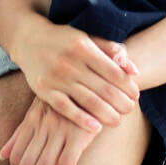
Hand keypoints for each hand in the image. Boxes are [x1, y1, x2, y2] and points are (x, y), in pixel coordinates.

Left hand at [0, 96, 101, 164]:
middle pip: (27, 164)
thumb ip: (19, 134)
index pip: (15, 156)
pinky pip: (66, 164)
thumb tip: (2, 155)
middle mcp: (43, 124)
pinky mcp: (79, 133)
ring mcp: (61, 129)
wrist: (92, 86)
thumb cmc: (64, 103)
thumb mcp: (38, 112)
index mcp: (32, 120)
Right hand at [13, 19, 139, 132]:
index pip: (113, 71)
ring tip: (118, 121)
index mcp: (83, 46)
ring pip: (88, 101)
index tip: (136, 95)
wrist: (29, 39)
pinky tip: (95, 127)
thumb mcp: (87, 37)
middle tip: (130, 110)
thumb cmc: (64, 39)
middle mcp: (70, 62)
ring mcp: (56, 77)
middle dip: (121, 102)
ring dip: (107, 113)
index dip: (128, 86)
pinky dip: (82, 119)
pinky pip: (66, 108)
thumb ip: (111, 50)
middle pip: (103, 88)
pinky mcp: (44, 90)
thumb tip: (134, 71)